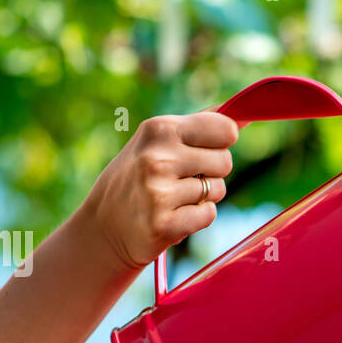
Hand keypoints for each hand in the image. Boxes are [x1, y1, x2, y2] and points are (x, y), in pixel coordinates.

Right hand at [82, 110, 238, 269]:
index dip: (221, 142)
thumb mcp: (155, 141)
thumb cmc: (137, 178)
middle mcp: (158, 158)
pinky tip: (174, 215)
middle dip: (211, 172)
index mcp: (159, 129)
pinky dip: (197, 218)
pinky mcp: (165, 224)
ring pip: (218, 189)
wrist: (103, 227)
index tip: (205, 150)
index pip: (224, 129)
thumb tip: (238, 115)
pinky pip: (209, 215)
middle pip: (225, 161)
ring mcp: (160, 193)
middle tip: (182, 179)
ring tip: (174, 198)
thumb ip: (196, 126)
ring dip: (203, 197)